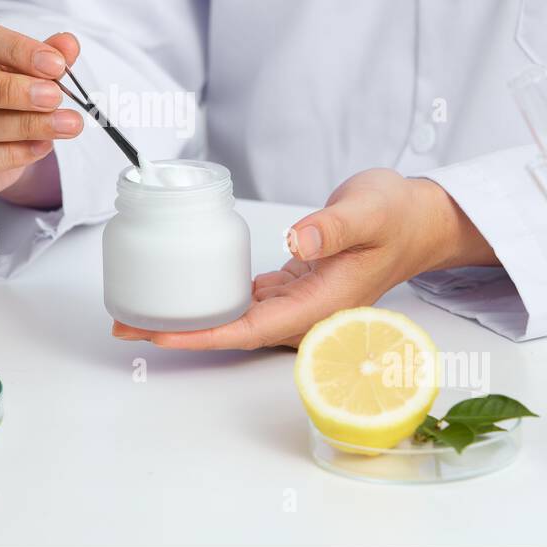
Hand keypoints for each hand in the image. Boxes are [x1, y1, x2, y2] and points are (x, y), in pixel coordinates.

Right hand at [0, 17, 83, 203]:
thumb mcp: (19, 67)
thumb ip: (42, 56)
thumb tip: (68, 44)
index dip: (16, 49)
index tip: (56, 64)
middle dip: (11, 90)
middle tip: (55, 97)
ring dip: (24, 125)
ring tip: (65, 124)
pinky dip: (14, 153)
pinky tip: (42, 146)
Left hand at [112, 168, 498, 349]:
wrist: (419, 218)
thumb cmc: (397, 213)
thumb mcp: (369, 210)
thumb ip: (335, 226)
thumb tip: (300, 239)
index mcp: (324, 304)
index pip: (253, 329)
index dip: (205, 336)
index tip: (162, 337)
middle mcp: (308, 312)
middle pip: (235, 333)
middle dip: (182, 335)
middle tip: (126, 328)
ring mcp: (300, 302)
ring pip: (236, 320)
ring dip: (191, 321)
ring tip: (139, 316)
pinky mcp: (294, 286)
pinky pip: (245, 302)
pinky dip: (212, 302)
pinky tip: (183, 296)